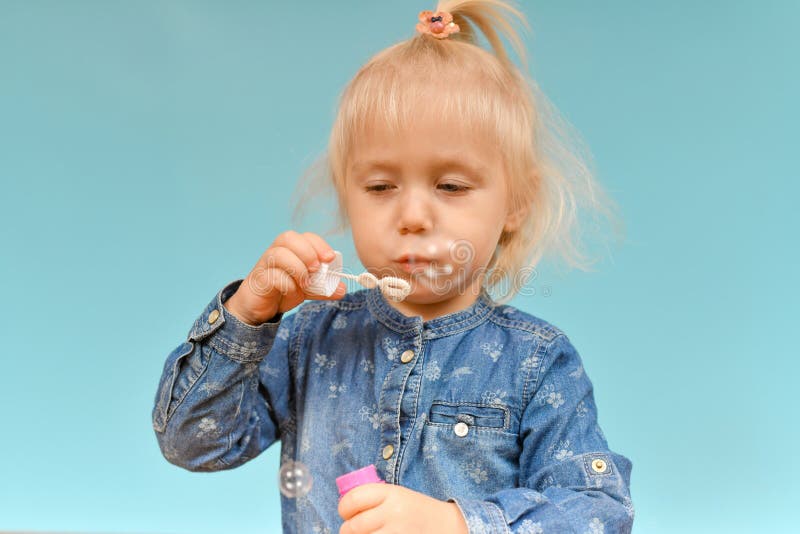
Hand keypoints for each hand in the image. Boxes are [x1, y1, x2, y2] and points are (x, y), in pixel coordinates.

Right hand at [224, 230, 345, 324]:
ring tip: (305, 282)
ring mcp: (264, 265)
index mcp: (290, 250)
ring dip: (297, 267)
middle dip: (306, 251)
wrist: (259, 308)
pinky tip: (293, 292)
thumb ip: (323, 287)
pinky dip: (286, 284)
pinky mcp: (258, 281)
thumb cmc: (283, 291)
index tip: (330, 258)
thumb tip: (342, 289)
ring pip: (277, 254)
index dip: (318, 244)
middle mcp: (275, 252)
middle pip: (288, 237)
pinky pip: (271, 276)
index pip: (304, 237)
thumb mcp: (307, 289)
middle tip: (317, 268)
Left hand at [338, 483, 467, 533]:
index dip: (343, 508)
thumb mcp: (398, 496)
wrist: (448, 527)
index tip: (346, 514)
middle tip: (352, 531)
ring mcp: (397, 533)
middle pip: (353, 526)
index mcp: (391, 493)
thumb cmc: (416, 512)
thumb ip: (374, 500)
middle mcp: (394, 513)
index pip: (353, 499)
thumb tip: (343, 510)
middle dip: (348, 531)